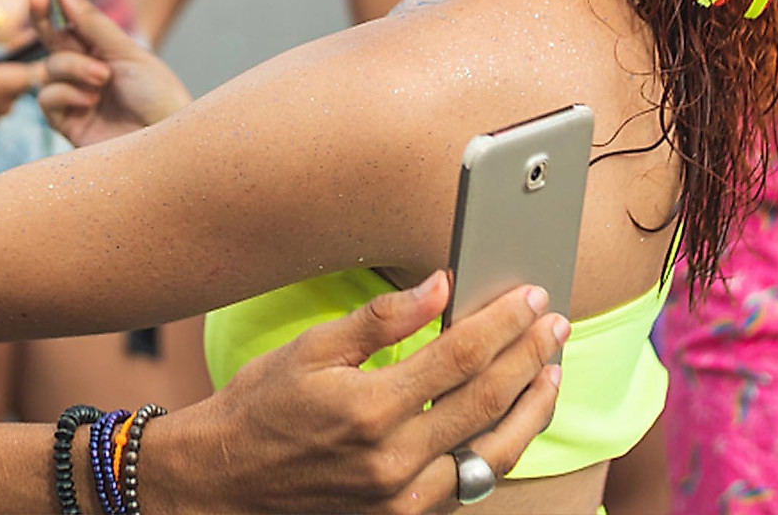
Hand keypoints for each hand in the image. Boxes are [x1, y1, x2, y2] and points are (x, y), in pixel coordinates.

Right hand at [31, 0, 190, 146]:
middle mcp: (86, 70)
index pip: (70, 20)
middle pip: (52, 38)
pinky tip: (91, 101)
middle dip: (45, 16)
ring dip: (74, 67)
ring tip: (102, 78)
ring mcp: (75, 96)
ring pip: (50, 66)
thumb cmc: (157, 94)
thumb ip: (92, 24)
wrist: (165, 139)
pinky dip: (67, 93)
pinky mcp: (66, 122)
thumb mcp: (128, 52)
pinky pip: (47, 97)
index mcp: (104, 50)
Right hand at [150, 272, 565, 513]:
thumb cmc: (263, 405)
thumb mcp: (312, 348)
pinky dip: (501, 449)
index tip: (531, 294)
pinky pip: (470, 487)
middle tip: (555, 322)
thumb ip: (382, 319)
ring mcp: (400, 502)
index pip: (459, 356)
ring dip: (530, 409)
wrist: (222, 484)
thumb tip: (440, 283)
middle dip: (529, 356)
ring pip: (491, 455)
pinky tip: (516, 419)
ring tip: (553, 370)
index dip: (502, 321)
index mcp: (368, 409)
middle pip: (486, 401)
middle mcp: (391, 462)